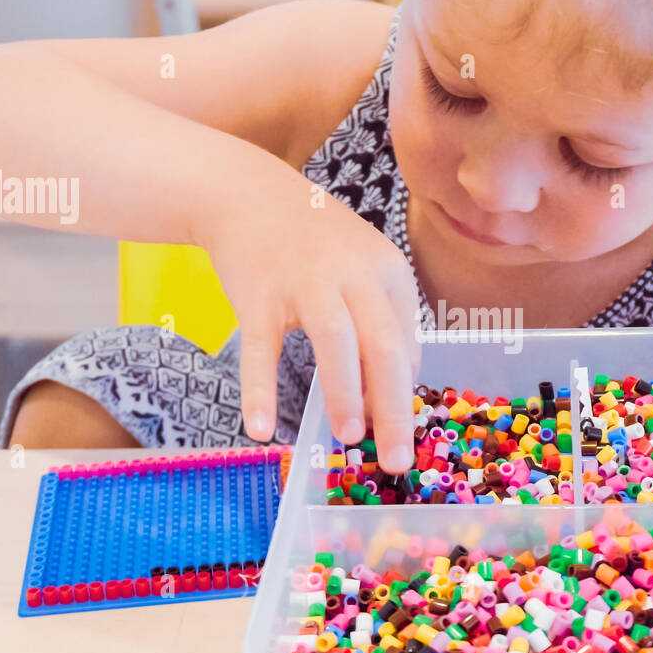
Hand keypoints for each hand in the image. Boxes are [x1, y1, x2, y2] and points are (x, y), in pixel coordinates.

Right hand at [202, 176, 421, 472]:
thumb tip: (392, 394)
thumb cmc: (313, 243)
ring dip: (345, 393)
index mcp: (388, 271)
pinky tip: (262, 429)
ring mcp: (305, 281)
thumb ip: (382, 322)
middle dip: (393, 408)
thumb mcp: (363, 269)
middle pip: (384, 346)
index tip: (398, 434)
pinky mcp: (258, 294)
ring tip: (348, 437)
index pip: (406, 342)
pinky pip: (262, 349)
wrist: (247, 193)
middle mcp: (353, 273)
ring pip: (335, 341)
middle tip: (396, 459)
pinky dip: (261, 390)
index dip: (402, 392)